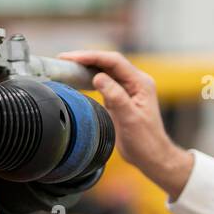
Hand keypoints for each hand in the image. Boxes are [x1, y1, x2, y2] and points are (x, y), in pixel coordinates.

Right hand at [58, 50, 194, 198]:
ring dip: (86, 67)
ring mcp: (128, 89)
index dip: (93, 57)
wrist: (151, 156)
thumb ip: (116, 97)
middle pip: (108, 63)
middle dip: (86, 58)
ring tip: (65, 65)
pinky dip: (88, 79)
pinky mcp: (120, 97)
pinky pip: (103, 82)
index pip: (115, 62)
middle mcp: (135, 82)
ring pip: (104, 71)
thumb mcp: (130, 119)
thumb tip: (98, 77)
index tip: (73, 58)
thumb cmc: (145, 140)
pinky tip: (76, 79)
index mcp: (141, 83)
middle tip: (62, 59)